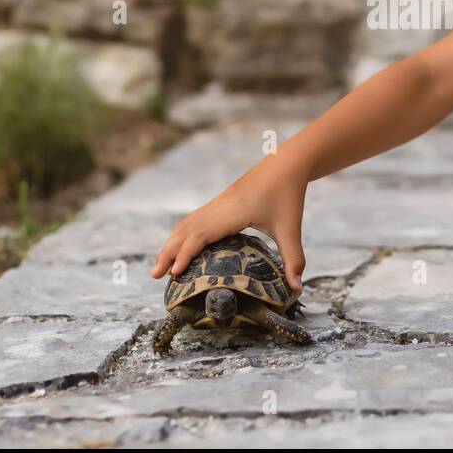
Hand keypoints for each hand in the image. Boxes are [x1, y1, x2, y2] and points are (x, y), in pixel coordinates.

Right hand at [150, 162, 308, 290]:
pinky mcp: (221, 202)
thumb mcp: (291, 229)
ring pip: (187, 223)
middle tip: (155, 276)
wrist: (287, 163)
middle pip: (185, 230)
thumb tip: (297, 288)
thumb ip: (293, 259)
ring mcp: (218, 203)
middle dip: (168, 252)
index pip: (201, 235)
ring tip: (162, 265)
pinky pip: (195, 219)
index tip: (173, 273)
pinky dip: (183, 233)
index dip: (185, 254)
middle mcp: (219, 207)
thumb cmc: (289, 195)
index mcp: (233, 213)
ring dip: (172, 243)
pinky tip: (182, 245)